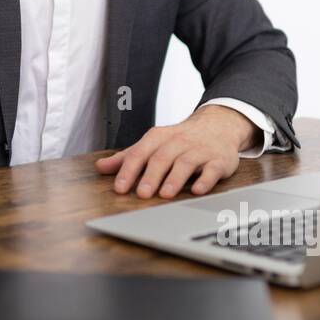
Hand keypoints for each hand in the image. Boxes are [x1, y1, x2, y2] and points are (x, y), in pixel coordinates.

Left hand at [95, 104, 258, 198]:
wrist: (218, 125)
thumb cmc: (179, 140)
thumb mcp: (152, 144)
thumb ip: (127, 157)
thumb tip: (100, 167)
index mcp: (158, 137)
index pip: (139, 153)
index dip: (128, 170)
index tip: (119, 187)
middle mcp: (178, 142)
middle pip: (162, 158)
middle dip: (150, 176)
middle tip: (141, 194)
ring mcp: (199, 150)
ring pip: (185, 162)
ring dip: (174, 179)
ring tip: (165, 194)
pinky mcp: (218, 160)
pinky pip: (212, 169)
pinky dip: (205, 180)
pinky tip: (197, 190)